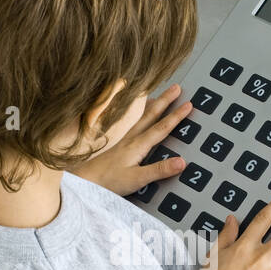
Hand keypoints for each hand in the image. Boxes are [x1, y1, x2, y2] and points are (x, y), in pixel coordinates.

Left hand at [71, 83, 190, 195]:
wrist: (82, 181)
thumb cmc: (107, 181)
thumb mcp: (137, 179)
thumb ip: (159, 170)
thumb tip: (181, 162)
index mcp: (138, 146)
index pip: (161, 128)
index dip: (176, 116)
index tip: (188, 104)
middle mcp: (129, 138)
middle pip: (151, 115)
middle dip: (165, 101)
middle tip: (176, 87)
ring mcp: (120, 139)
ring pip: (138, 116)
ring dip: (150, 104)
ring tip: (157, 93)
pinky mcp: (112, 143)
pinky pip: (127, 121)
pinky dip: (133, 112)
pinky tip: (133, 113)